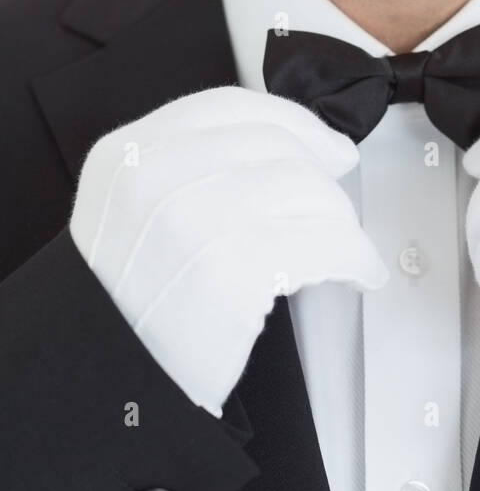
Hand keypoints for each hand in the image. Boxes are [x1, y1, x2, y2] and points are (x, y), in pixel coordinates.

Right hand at [70, 86, 387, 415]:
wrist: (109, 383)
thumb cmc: (128, 308)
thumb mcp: (131, 214)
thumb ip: (189, 167)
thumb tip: (293, 145)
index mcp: (128, 155)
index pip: (229, 107)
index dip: (293, 121)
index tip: (325, 143)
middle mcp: (155, 178)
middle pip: (276, 144)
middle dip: (323, 174)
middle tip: (339, 201)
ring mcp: (194, 221)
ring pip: (309, 188)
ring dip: (341, 220)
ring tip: (343, 247)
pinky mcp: (234, 272)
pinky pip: (327, 244)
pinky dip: (356, 257)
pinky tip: (359, 271)